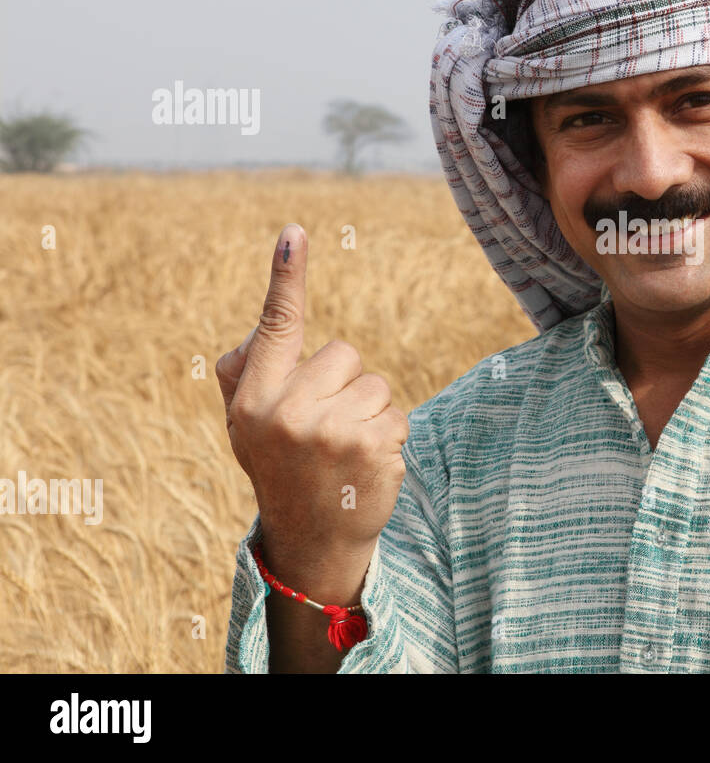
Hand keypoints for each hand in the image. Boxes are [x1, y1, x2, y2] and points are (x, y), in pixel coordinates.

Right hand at [215, 223, 407, 594]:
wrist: (312, 542)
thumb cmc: (282, 470)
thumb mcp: (247, 427)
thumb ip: (248, 376)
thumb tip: (262, 326)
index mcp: (253, 399)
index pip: (278, 328)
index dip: (288, 277)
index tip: (295, 232)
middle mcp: (286, 411)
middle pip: (344, 353)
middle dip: (344, 385)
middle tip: (325, 431)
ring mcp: (330, 431)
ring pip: (376, 384)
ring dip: (370, 412)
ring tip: (345, 452)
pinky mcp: (371, 448)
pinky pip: (398, 414)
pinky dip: (390, 437)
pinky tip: (367, 466)